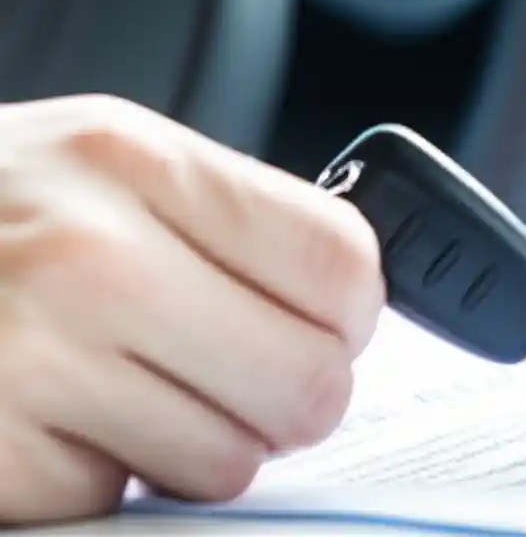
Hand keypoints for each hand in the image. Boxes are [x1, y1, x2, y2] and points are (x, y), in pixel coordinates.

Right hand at [0, 95, 383, 522]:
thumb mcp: (95, 167)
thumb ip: (223, 224)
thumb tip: (356, 304)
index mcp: (132, 162)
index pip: (342, 263)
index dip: (348, 314)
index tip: (320, 323)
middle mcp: (87, 255)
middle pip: (311, 381)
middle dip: (283, 397)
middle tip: (222, 374)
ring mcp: (31, 362)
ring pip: (229, 463)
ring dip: (186, 443)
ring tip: (109, 385)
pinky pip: (120, 501)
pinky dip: (95, 478)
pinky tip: (44, 418)